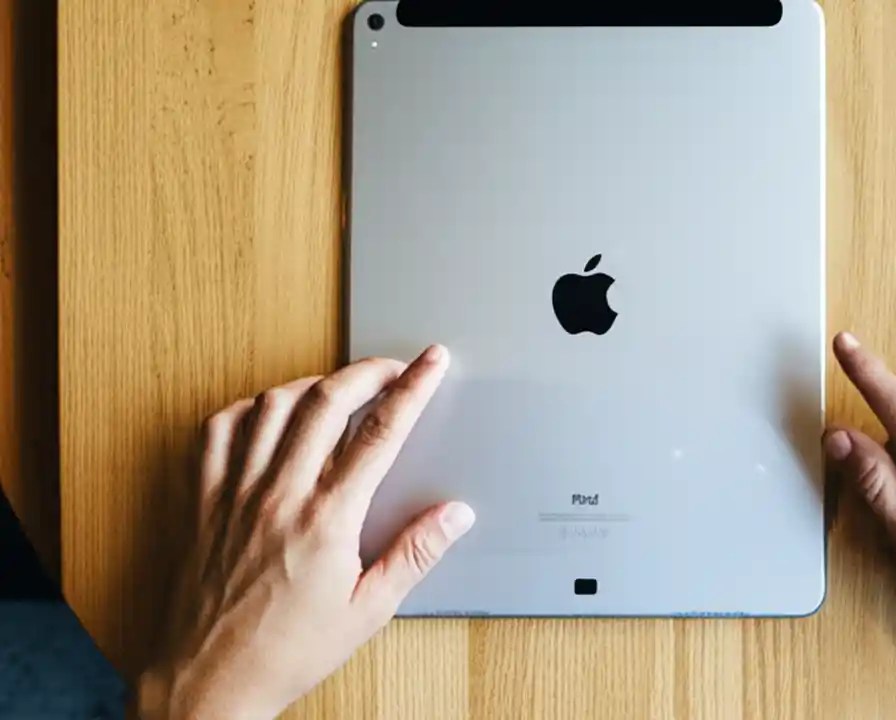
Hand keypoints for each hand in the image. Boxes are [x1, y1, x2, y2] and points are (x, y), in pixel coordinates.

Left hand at [138, 347, 474, 719]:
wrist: (210, 682)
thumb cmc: (286, 652)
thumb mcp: (368, 611)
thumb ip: (415, 554)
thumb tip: (455, 514)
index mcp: (327, 520)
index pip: (381, 433)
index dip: (413, 388)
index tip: (431, 363)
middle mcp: (279, 495)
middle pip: (327, 401)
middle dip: (367, 370)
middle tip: (391, 366)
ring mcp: (234, 493)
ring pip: (272, 405)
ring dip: (310, 384)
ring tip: (335, 388)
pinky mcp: (201, 501)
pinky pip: (217, 431)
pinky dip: (247, 409)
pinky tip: (266, 415)